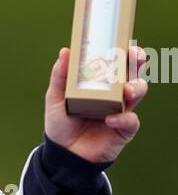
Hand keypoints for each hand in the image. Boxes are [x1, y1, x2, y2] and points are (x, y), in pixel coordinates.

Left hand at [44, 44, 147, 165]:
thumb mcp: (56, 98)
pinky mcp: (123, 129)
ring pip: (138, 91)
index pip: (116, 61)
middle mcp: (115, 92)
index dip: (124, 49)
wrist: (62, 153)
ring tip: (125, 90)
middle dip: (136, 62)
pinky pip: (130, 121)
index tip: (124, 40)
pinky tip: (110, 119)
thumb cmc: (61, 122)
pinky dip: (123, 118)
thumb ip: (60, 76)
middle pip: (133, 71)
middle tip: (134, 57)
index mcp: (101, 81)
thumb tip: (65, 52)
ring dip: (135, 87)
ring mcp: (121, 109)